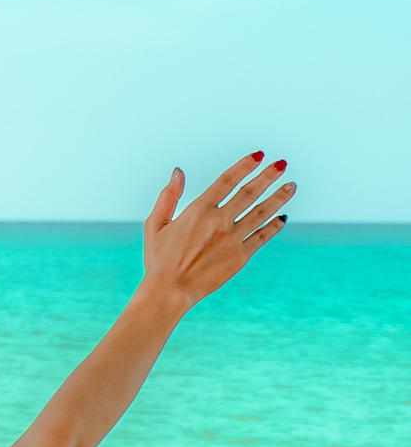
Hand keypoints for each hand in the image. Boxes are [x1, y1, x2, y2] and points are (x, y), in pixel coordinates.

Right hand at [139, 148, 291, 310]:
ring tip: (292, 186)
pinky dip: (274, 226)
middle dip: (268, 176)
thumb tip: (178, 172)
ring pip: (261, 213)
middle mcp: (219, 222)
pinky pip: (262, 236)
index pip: (226, 181)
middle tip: (282, 164)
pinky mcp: (241, 256)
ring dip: (278, 197)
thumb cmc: (159, 258)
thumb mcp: (155, 224)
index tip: (258, 156)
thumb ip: (168, 196)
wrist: (170, 290)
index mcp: (198, 211)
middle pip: (249, 193)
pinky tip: (282, 217)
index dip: (244, 166)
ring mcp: (232, 239)